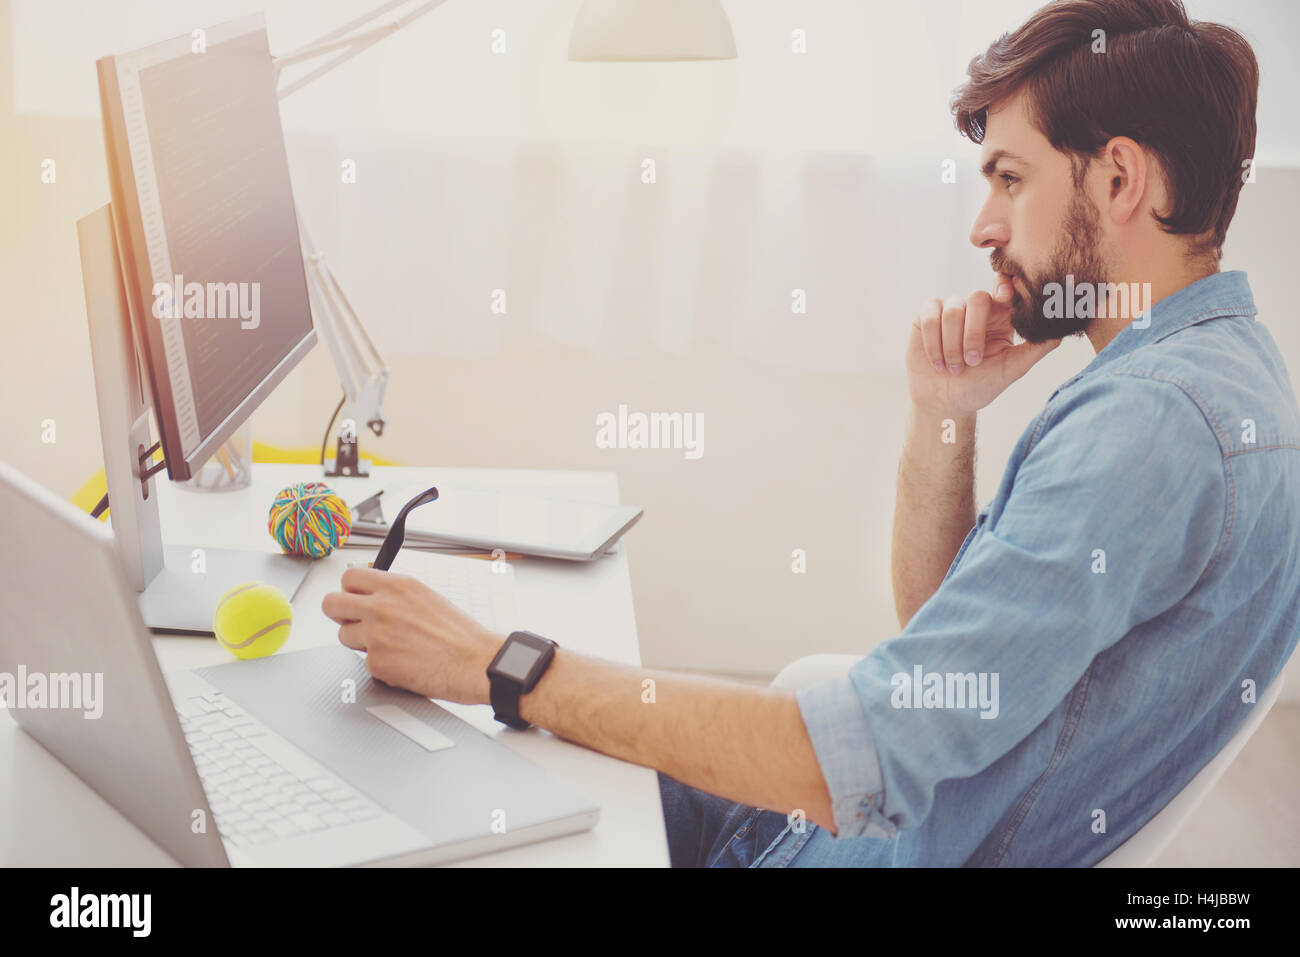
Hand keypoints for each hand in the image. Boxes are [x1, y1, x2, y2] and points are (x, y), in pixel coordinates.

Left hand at [320, 566, 502, 704]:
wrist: (474, 661)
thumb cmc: (459, 634)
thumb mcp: (426, 597)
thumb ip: (395, 593)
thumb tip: (372, 595)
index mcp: (397, 586)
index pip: (349, 577)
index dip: (349, 590)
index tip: (353, 598)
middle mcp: (382, 606)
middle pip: (331, 603)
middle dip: (339, 614)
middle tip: (352, 621)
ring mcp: (376, 635)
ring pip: (343, 636)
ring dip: (360, 642)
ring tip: (389, 646)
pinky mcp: (376, 662)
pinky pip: (364, 662)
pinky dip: (380, 665)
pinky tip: (402, 662)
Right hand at [907, 273, 1061, 416]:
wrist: (944, 403)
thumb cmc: (979, 387)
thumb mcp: (1010, 370)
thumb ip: (1034, 350)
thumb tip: (1061, 333)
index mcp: (1000, 317)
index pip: (1005, 290)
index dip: (1004, 285)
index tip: (1005, 293)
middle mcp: (975, 310)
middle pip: (977, 299)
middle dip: (973, 333)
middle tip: (972, 361)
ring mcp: (949, 311)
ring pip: (952, 310)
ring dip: (951, 344)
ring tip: (953, 368)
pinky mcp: (926, 317)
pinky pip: (929, 317)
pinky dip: (933, 342)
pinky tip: (937, 361)